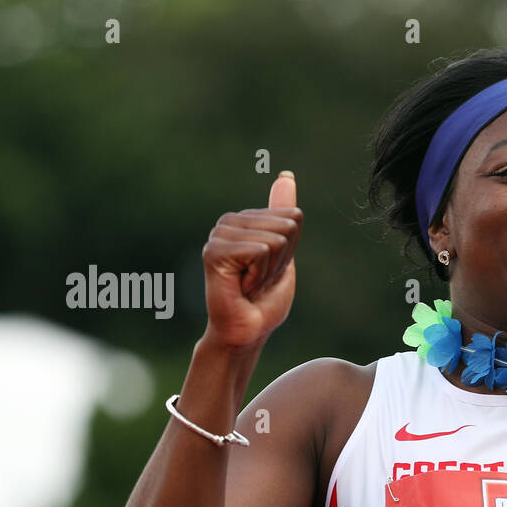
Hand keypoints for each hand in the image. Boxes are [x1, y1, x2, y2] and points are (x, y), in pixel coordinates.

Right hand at [201, 171, 302, 348]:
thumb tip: (286, 176)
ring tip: (249, 284)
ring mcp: (218, 235)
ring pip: (274, 240)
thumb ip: (283, 215)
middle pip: (286, 226)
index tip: (270, 269)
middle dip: (281, 261)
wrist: (248, 330)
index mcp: (246, 219)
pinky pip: (260, 251)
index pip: (293, 218)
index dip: (290, 252)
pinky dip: (258, 275)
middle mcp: (229, 221)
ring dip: (269, 271)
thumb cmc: (264, 298)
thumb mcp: (283, 253)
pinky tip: (241, 286)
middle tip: (259, 279)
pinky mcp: (214, 251)